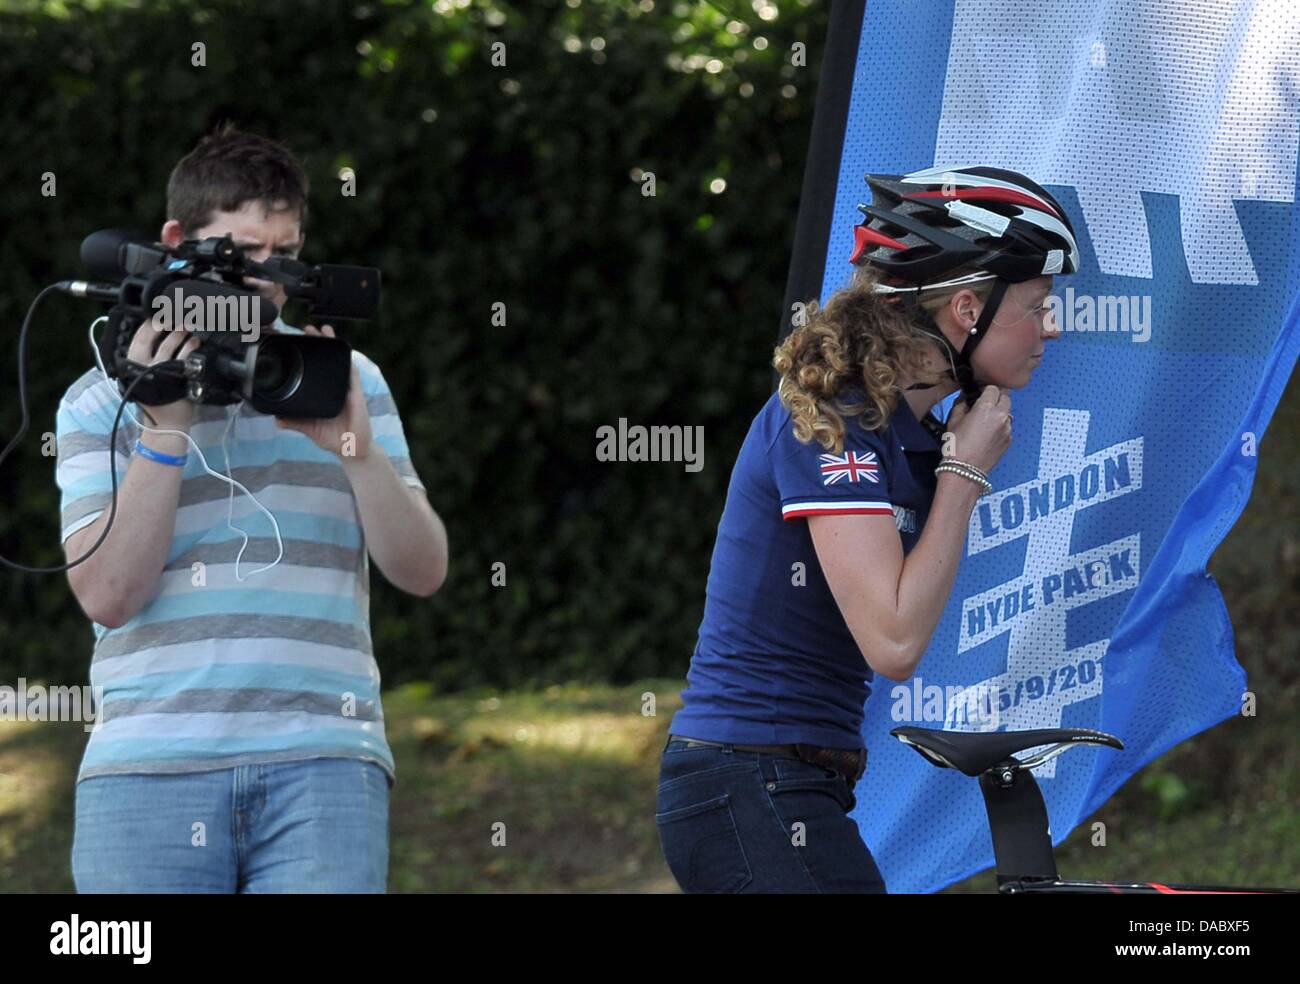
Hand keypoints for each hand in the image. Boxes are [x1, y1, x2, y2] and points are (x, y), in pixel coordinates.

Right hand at [128, 315, 198, 430]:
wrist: (165, 425)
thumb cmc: (155, 400)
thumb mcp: (141, 378)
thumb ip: (143, 358)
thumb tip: (152, 334)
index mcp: (132, 366)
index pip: (136, 338)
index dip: (148, 324)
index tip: (157, 316)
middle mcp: (143, 368)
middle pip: (150, 338)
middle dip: (162, 324)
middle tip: (172, 317)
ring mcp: (161, 373)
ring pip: (169, 346)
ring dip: (179, 333)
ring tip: (186, 328)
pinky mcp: (177, 379)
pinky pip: (185, 359)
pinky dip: (190, 347)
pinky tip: (195, 342)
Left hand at [273, 324, 372, 460]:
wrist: (351, 450)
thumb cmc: (333, 439)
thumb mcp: (309, 429)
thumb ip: (295, 423)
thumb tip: (277, 420)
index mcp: (324, 393)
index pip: (315, 369)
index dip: (308, 355)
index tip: (298, 341)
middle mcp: (336, 388)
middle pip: (328, 360)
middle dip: (319, 342)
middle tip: (308, 329)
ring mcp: (347, 390)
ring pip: (340, 361)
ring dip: (334, 345)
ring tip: (326, 330)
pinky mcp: (356, 395)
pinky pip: (353, 376)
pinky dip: (348, 363)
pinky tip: (344, 351)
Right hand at [943, 384, 1012, 473]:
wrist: (964, 473)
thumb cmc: (955, 447)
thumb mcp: (953, 420)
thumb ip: (962, 404)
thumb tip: (966, 398)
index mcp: (987, 407)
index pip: (993, 387)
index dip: (985, 389)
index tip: (978, 393)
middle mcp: (1002, 416)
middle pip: (1006, 396)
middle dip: (996, 398)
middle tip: (983, 404)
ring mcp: (1008, 429)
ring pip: (1007, 412)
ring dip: (998, 412)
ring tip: (984, 423)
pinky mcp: (1009, 440)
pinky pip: (1007, 427)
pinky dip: (999, 427)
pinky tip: (987, 436)